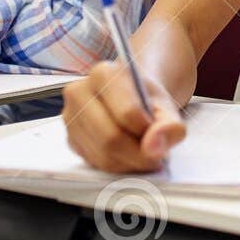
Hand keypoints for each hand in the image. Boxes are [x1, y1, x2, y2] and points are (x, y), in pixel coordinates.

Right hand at [62, 60, 186, 173]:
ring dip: (128, 163)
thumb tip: (153, 148)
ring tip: (143, 153)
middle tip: (156, 156)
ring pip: (101, 155)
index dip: (148, 132)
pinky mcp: (70, 139)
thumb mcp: (168, 107)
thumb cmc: (148, 100)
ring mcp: (70, 117)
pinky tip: (128, 156)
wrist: (133, 98)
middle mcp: (79, 92)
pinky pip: (94, 162)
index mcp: (104, 73)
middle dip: (138, 154)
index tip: (159, 133)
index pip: (127, 113)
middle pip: (110, 138)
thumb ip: (169, 125)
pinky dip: (116, 165)